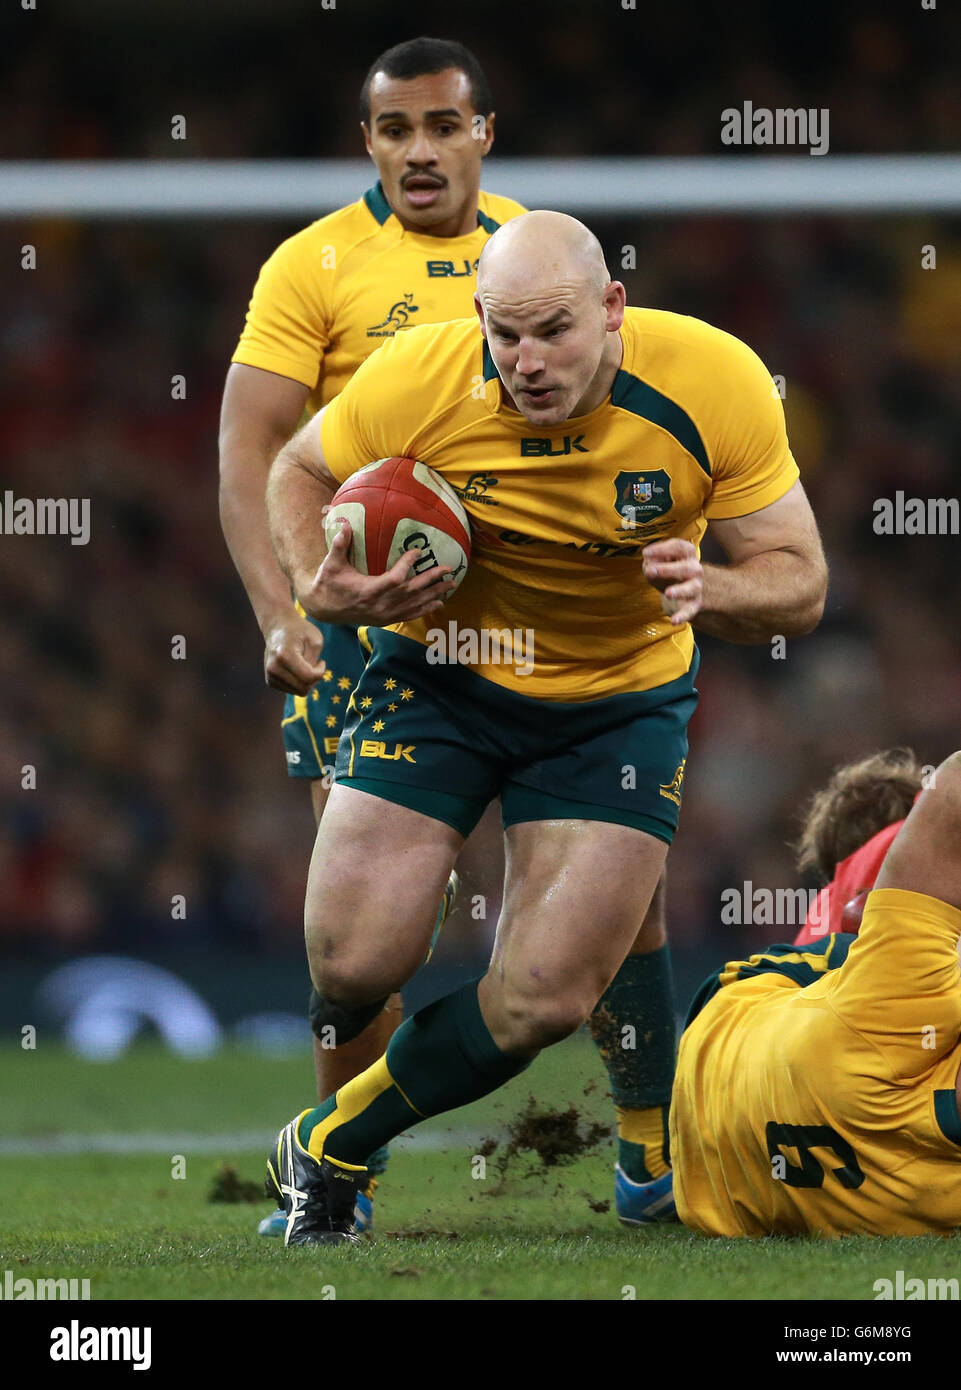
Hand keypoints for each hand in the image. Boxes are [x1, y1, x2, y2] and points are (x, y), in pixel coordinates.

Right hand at [263, 609, 327, 694]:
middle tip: (316, 665)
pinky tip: (299, 670)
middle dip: (315, 679)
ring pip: (299, 692)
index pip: (308, 677)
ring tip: (307, 666)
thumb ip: (313, 661)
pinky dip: (300, 683)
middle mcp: (273, 667)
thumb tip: (309, 680)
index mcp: (284, 655)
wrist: (278, 627)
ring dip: (307, 682)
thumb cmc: (300, 631)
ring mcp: (270, 675)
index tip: (321, 661)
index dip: (320, 672)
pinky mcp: (270, 681)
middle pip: (303, 688)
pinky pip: (293, 690)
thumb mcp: (315, 640)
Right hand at [299, 520, 456, 626]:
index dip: (407, 565)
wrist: (323, 609)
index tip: (418, 551)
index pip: (394, 579)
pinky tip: (439, 603)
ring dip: (434, 594)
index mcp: (368, 590)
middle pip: (411, 592)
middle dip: (431, 579)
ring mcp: (384, 615)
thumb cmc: (328, 583)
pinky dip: (425, 609)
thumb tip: (345, 524)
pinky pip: (409, 615)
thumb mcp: (331, 564)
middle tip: (448, 568)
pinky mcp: (385, 620)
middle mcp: (380, 605)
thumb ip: (339, 545)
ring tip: (451, 584)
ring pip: (414, 604)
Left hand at [642, 538, 703, 625]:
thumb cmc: (666, 571)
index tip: (645, 553)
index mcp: (687, 553)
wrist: (680, 589)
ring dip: (680, 590)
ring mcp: (696, 586)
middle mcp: (695, 569)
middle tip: (650, 571)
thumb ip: (652, 561)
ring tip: (668, 593)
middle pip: (685, 567)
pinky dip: (682, 616)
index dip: (662, 549)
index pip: (678, 547)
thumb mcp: (657, 563)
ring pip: (691, 588)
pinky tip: (673, 621)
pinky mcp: (694, 604)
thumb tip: (650, 565)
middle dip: (667, 569)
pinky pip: (690, 610)